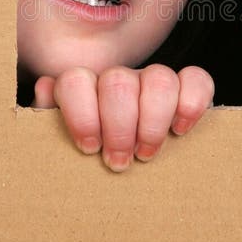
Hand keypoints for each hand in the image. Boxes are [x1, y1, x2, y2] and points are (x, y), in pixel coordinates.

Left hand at [33, 64, 213, 171]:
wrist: (117, 163)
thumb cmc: (86, 156)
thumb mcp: (59, 145)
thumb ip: (48, 119)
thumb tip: (45, 89)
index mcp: (81, 87)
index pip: (76, 81)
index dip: (82, 115)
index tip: (89, 148)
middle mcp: (117, 79)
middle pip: (118, 83)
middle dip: (120, 127)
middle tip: (118, 161)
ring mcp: (151, 81)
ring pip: (159, 78)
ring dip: (153, 122)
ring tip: (146, 154)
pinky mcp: (186, 89)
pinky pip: (197, 79)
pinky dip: (191, 104)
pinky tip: (180, 130)